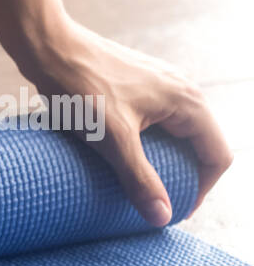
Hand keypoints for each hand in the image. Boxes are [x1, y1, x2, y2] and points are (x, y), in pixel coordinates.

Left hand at [24, 19, 232, 224]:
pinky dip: (150, 145)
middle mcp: (183, 91)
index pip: (217, 155)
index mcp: (189, 102)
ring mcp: (161, 86)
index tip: (174, 213)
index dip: (201, 190)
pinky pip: (158, 122)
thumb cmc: (81, 88)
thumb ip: (139, 179)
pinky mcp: (138, 86)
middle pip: (200, 145)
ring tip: (141, 187)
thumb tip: (163, 217)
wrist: (49, 48)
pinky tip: (125, 159)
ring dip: (167, 162)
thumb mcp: (112, 140)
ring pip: (178, 134)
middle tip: (158, 204)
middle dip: (185, 177)